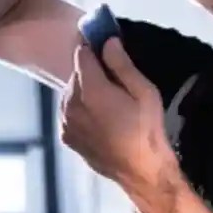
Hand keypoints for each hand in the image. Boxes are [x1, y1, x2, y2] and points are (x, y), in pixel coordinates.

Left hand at [59, 36, 177, 190]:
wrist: (141, 171)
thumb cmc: (147, 129)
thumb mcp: (144, 92)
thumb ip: (122, 64)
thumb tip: (107, 41)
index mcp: (90, 90)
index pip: (81, 54)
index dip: (94, 49)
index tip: (107, 53)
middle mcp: (70, 103)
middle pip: (75, 73)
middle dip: (91, 73)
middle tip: (114, 84)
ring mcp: (65, 121)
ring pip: (70, 92)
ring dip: (84, 91)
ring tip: (107, 105)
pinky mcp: (65, 136)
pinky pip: (68, 111)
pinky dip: (79, 109)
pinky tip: (99, 120)